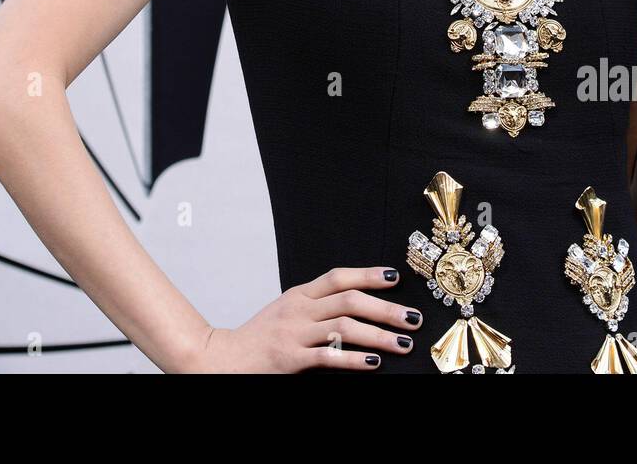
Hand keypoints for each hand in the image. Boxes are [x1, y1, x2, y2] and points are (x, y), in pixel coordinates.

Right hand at [185, 266, 419, 372]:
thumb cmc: (260, 338)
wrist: (223, 358)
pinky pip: (329, 356)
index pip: (338, 276)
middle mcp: (299, 309)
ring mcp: (294, 333)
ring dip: (379, 334)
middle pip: (349, 300)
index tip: (395, 276)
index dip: (368, 274)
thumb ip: (315, 306)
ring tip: (403, 342)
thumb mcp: (286, 312)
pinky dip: (354, 358)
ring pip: (344, 326)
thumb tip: (356, 305)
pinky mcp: (291, 358)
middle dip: (386, 308)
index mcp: (299, 294)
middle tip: (412, 317)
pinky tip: (374, 362)